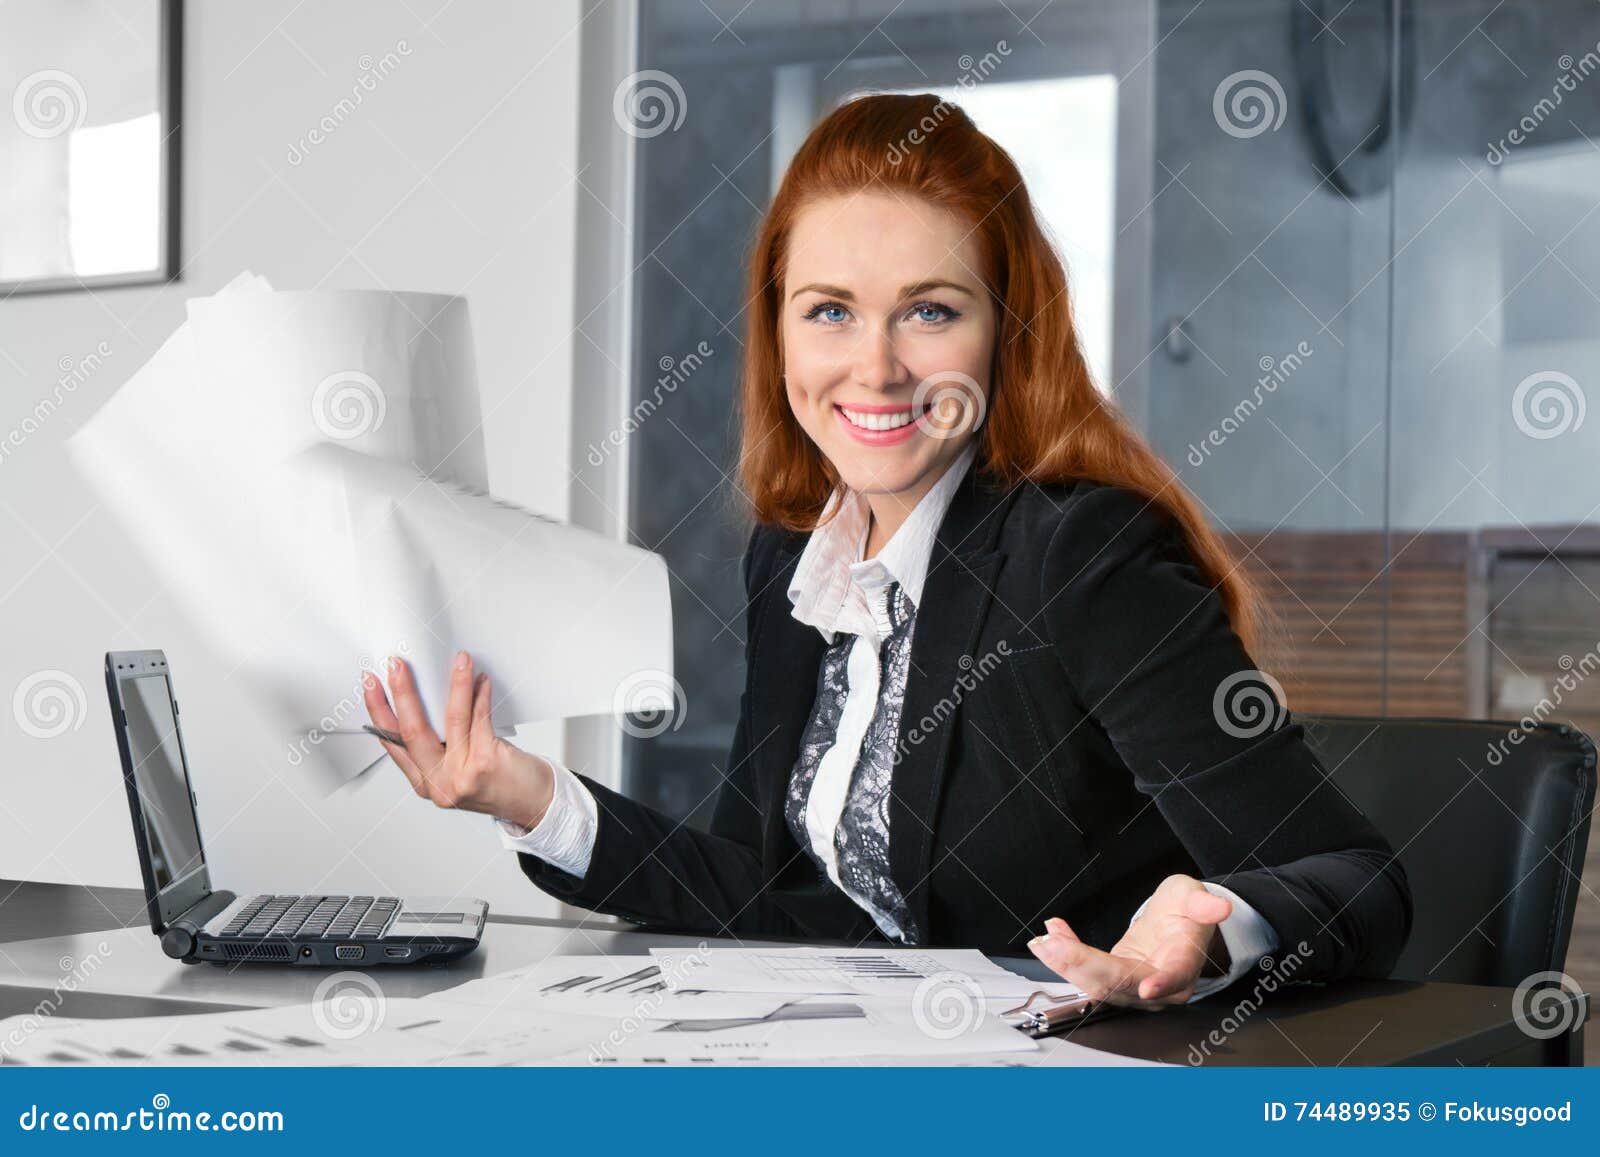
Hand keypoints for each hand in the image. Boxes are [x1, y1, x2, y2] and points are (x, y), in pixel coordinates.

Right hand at [361, 651, 554, 829]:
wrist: (532, 803)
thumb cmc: (497, 783)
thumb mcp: (455, 770)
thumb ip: (438, 744)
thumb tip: (426, 698)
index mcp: (424, 783)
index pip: (392, 741)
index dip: (378, 710)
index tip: (371, 684)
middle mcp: (438, 783)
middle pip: (412, 731)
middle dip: (401, 692)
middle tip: (397, 665)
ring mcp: (461, 775)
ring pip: (450, 719)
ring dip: (453, 684)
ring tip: (457, 661)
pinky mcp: (486, 763)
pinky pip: (479, 719)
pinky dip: (480, 695)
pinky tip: (480, 681)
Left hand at [1027, 874, 1232, 1008]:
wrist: (1174, 927)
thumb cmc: (1185, 912)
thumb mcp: (1193, 897)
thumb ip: (1202, 904)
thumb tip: (1220, 906)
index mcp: (1183, 962)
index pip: (1174, 976)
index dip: (1162, 983)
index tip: (1147, 986)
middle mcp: (1158, 984)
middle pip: (1121, 983)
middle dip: (1084, 966)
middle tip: (1055, 945)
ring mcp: (1133, 987)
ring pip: (1097, 984)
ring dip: (1065, 964)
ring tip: (1044, 942)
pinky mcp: (1113, 982)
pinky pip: (1085, 975)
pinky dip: (1064, 956)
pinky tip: (1051, 936)